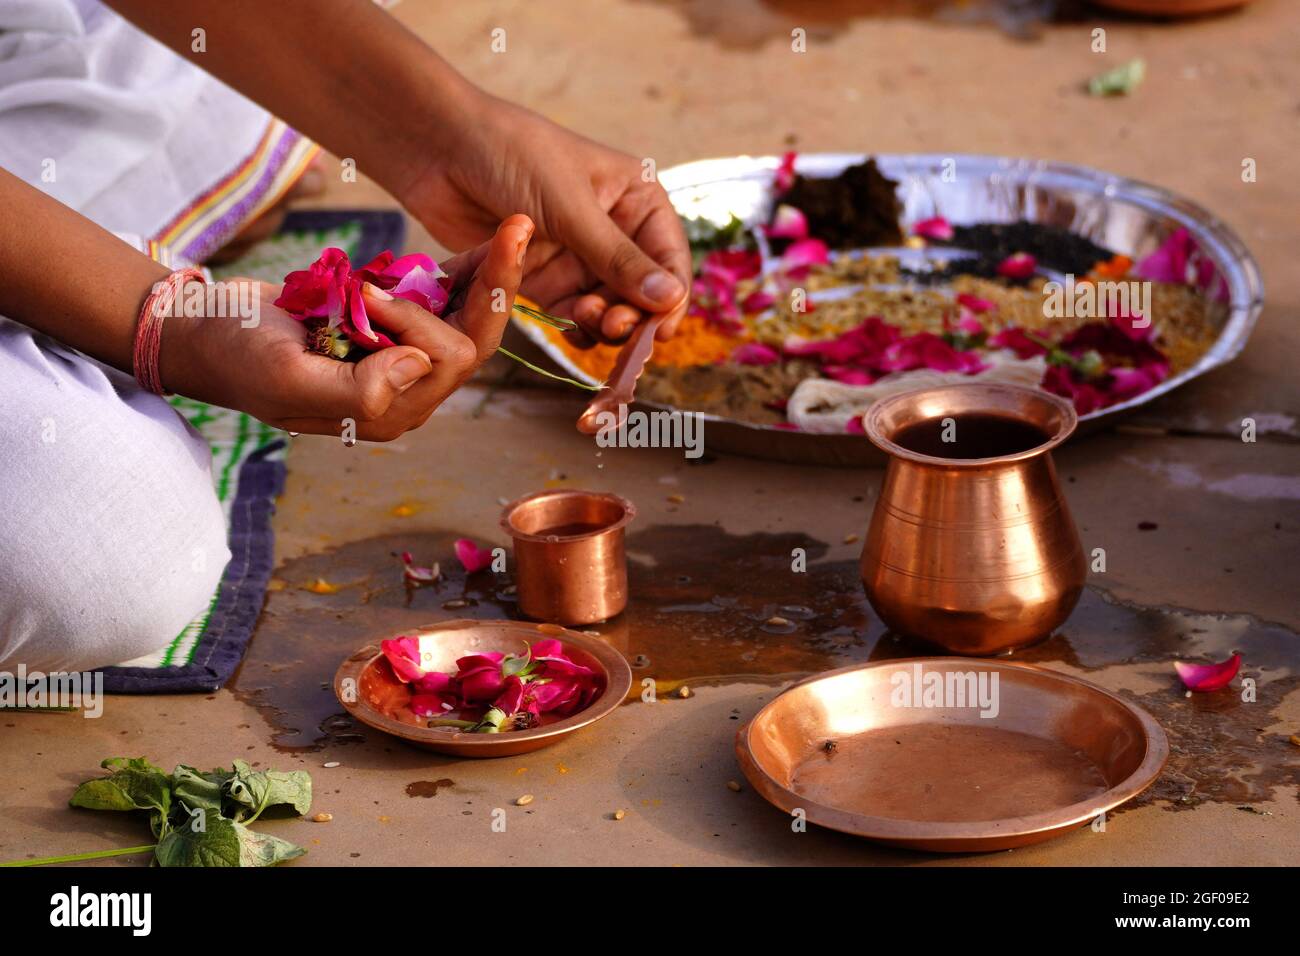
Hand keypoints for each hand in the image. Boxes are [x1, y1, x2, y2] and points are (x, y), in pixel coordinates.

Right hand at [163, 215, 533, 440]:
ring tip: (513, 229)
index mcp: (389, 412)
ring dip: (488, 277)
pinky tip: (490, 242)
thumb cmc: (237, 354)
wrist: (205, 331)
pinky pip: (450, 302)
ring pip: (472, 319)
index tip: (363, 294)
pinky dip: (469, 272)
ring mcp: (407, 360)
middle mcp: (409, 391)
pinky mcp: (399, 329)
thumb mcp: (286, 377)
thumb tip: (421, 365)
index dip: (418, 320)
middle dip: (484, 289)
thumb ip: (358, 388)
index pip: (446, 361)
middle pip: (475, 342)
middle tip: (505, 232)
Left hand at [402, 93, 690, 347]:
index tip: (658, 330)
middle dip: (633, 314)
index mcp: (638, 200)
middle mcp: (616, 231)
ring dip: (604, 323)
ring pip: (610, 308)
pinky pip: (573, 314)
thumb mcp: (571, 207)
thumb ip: (618, 258)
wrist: (438, 149)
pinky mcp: (545, 277)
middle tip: (612, 324)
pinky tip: (570, 330)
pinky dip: (577, 328)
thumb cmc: (512, 156)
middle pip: (643, 293)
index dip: (669, 299)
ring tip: (586, 317)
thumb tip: (672, 299)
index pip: (670, 259)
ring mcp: (580, 257)